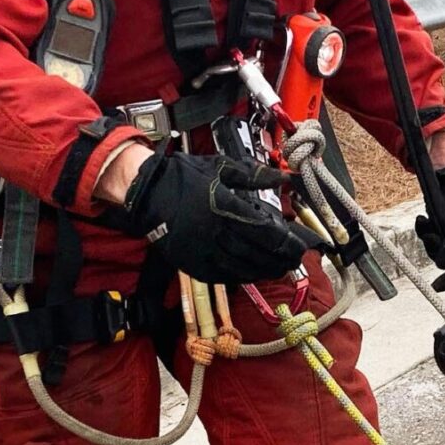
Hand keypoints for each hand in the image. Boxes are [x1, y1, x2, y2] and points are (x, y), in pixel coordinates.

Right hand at [105, 151, 323, 285]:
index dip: (284, 242)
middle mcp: (215, 232)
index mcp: (225, 207)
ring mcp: (202, 250)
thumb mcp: (222, 167)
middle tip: (295, 261)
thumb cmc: (184, 176)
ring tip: (279, 269)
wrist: (145, 192)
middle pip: (256, 252)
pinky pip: (220, 275)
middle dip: (279, 259)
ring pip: (240, 267)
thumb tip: (285, 177)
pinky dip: (239, 276)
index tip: (299, 246)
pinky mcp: (190, 262)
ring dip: (263, 271)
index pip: (264, 231)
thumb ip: (255, 175)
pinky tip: (252, 274)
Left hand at [415, 164, 444, 292]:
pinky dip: (423, 229)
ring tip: (424, 222)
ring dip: (428, 238)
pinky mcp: (441, 225)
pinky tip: (421, 219)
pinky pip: (429, 236)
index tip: (438, 286)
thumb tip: (444, 265)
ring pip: (438, 249)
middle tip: (430, 237)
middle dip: (437, 250)